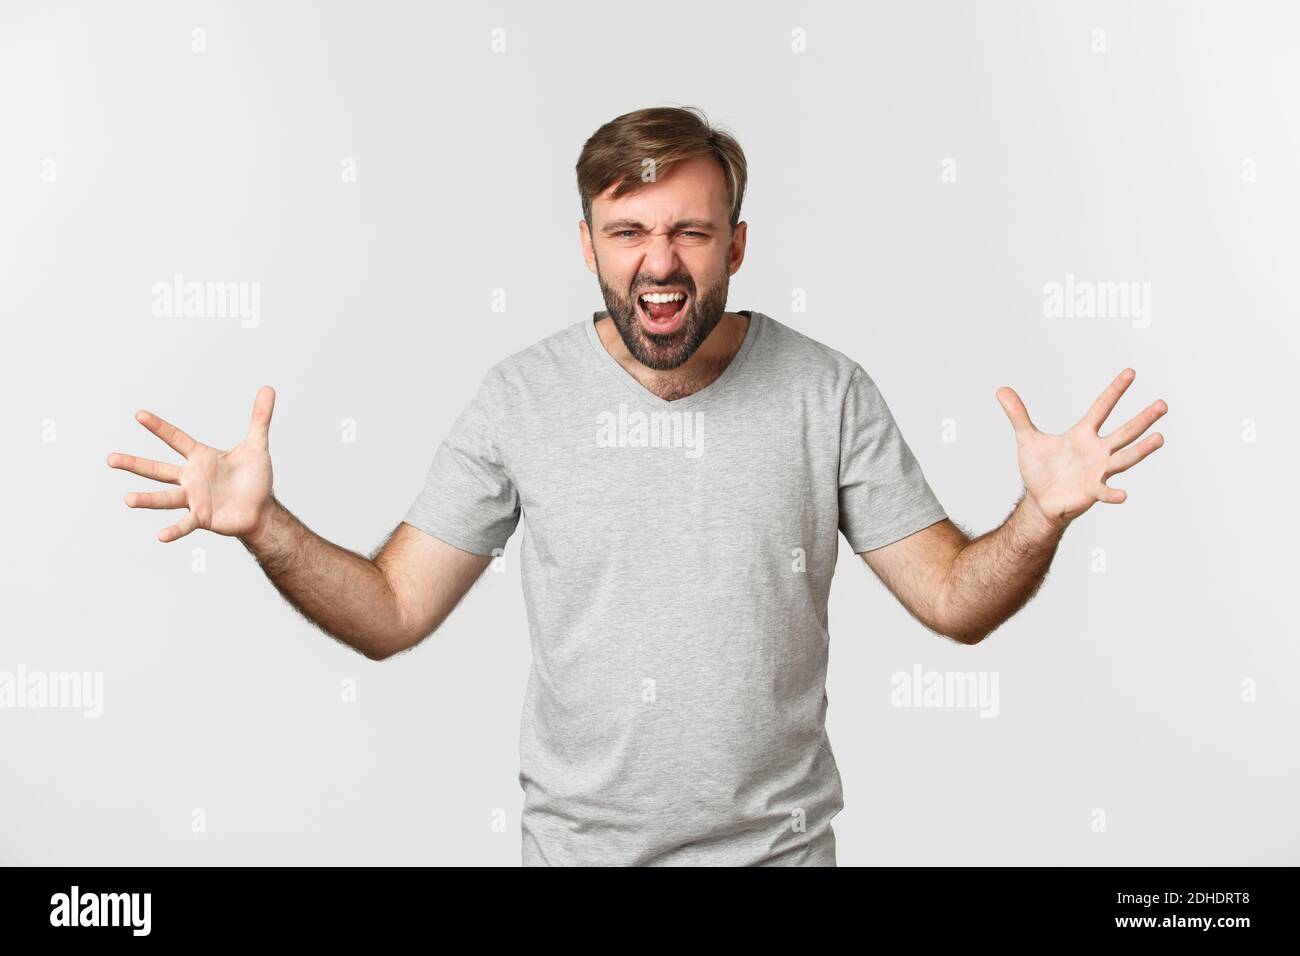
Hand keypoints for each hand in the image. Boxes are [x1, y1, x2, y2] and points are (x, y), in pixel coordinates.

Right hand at [108, 386, 276, 542]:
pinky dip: (174, 529)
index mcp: (201, 457)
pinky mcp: (202, 517)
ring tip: (127, 500)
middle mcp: (191, 477)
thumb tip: (268, 388)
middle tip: (110, 459)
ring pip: (166, 497)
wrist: (261, 509)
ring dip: (147, 499)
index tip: (139, 415)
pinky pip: (185, 524)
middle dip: (135, 463)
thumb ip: (260, 418)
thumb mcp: (257, 446)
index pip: (176, 438)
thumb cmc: (254, 478)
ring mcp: (194, 498)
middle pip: (158, 469)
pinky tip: (161, 536)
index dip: (159, 427)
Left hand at [997, 369, 1165, 529]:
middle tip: (1163, 404)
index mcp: (1083, 434)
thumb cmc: (1040, 470)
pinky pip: (1105, 492)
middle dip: (1143, 418)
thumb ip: (1018, 415)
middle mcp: (1097, 450)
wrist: (1040, 500)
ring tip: (1160, 438)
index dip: (1115, 390)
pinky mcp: (1092, 491)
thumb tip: (1000, 390)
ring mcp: (1098, 471)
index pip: (1102, 407)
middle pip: (1124, 431)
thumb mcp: (1027, 439)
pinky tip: (1123, 495)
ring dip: (1142, 450)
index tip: (1131, 372)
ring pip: (1125, 458)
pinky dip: (1113, 494)